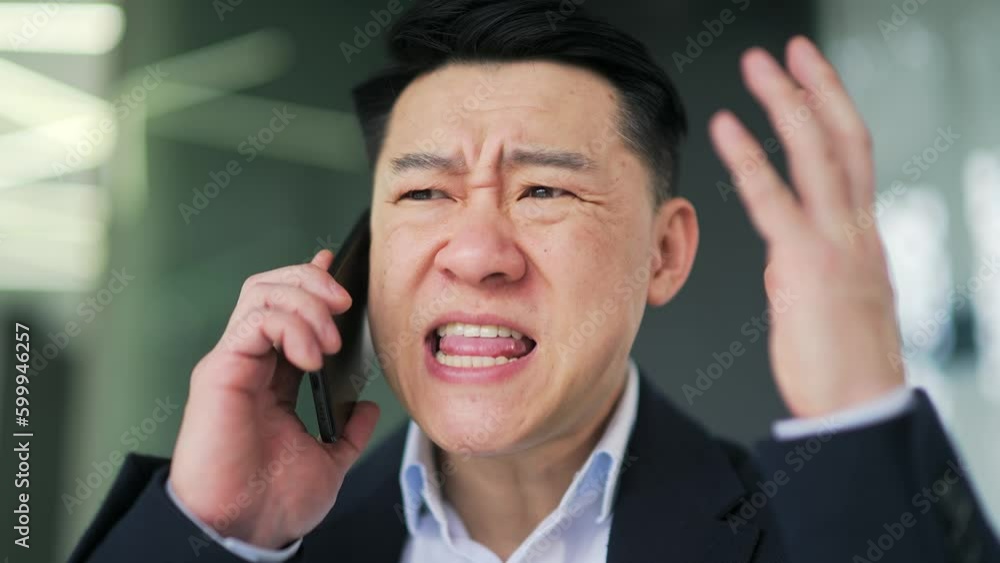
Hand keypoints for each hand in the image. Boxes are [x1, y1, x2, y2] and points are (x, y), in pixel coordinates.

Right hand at [170, 250, 379, 548]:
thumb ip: (348, 432)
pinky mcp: (220, 370)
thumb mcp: (328, 461)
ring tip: (331, 342)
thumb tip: (369, 407)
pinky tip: (313, 359)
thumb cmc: (273, 503)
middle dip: (313, 283)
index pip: (287, 311)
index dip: (311, 283)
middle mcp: (248, 362)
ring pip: (262, 292)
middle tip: (345, 304)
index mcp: (271, 379)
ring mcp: (233, 362)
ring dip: (307, 303)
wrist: (243, 532)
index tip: (339, 267)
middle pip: (272, 287)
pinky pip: (256, 320)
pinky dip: (291, 326)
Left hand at [708, 36, 904, 417]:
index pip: (852, 156)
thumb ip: (810, 261)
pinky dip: (751, 159)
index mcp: (861, 235)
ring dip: (787, 102)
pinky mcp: (808, 265)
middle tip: (788, 50)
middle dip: (815, 88)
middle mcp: (855, 229)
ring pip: (817, 154)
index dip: (833, 111)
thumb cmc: (842, 360)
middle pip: (842, 139)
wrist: (858, 405)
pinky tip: (727, 128)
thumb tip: (784, 244)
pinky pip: (776, 201)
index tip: (810, 79)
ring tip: (760, 66)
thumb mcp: (831, 297)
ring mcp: (836, 243)